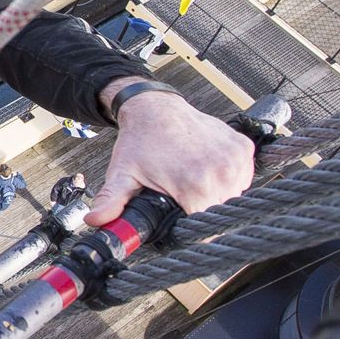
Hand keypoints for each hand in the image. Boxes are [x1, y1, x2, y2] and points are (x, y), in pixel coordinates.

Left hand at [84, 89, 253, 226]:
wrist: (155, 107)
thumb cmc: (141, 141)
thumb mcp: (123, 174)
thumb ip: (111, 202)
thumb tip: (95, 221)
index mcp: (195, 185)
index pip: (205, 229)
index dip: (192, 232)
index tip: (181, 225)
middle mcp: (221, 172)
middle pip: (220, 213)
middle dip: (203, 212)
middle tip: (183, 198)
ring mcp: (236, 159)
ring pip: (234, 195)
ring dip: (217, 195)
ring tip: (193, 179)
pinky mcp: (243, 148)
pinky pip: (243, 176)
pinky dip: (229, 177)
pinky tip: (207, 168)